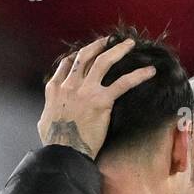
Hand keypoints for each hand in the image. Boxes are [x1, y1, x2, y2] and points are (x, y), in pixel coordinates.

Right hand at [37, 37, 156, 158]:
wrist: (64, 152)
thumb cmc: (54, 142)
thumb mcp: (44, 121)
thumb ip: (49, 109)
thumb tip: (50, 111)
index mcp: (55, 89)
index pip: (66, 64)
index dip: (77, 56)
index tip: (86, 52)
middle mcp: (70, 85)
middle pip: (85, 56)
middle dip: (98, 45)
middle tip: (108, 40)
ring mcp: (86, 91)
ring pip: (103, 61)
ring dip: (118, 50)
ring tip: (129, 44)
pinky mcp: (101, 100)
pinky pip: (123, 83)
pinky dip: (138, 75)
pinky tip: (150, 71)